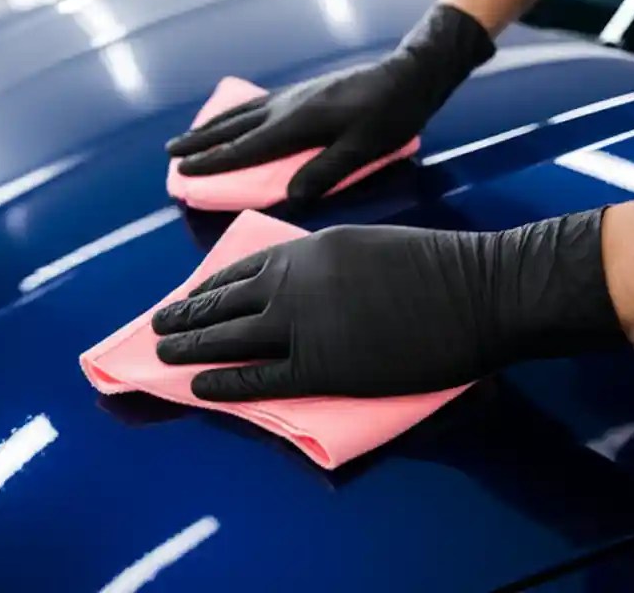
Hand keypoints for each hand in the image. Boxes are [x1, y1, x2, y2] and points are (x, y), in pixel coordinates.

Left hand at [151, 210, 624, 400]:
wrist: (477, 291)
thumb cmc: (437, 267)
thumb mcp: (366, 245)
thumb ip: (323, 264)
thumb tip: (297, 282)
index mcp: (306, 250)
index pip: (240, 269)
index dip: (208, 287)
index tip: (188, 297)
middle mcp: (293, 283)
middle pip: (223, 302)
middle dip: (185, 316)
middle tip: (156, 327)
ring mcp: (304, 326)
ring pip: (228, 338)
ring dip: (189, 347)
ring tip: (160, 355)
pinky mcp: (321, 368)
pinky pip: (257, 378)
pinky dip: (222, 383)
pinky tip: (198, 387)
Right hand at [166, 4, 494, 201]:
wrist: (408, 74)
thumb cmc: (390, 114)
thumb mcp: (364, 148)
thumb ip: (327, 172)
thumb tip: (292, 198)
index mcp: (297, 124)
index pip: (245, 149)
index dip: (212, 163)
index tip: (183, 172)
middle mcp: (286, 107)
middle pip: (232, 127)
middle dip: (200, 142)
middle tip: (170, 154)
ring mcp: (292, 96)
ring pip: (240, 112)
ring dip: (211, 126)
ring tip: (187, 136)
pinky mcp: (301, 92)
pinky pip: (254, 103)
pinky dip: (233, 113)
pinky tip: (230, 117)